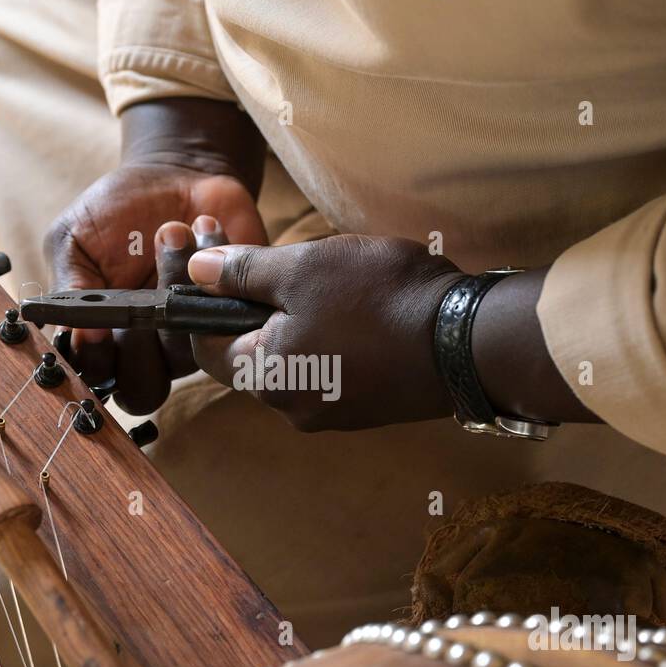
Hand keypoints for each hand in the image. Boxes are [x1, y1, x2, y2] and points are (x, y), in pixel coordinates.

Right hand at [43, 99, 266, 410]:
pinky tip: (203, 225)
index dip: (96, 364)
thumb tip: (77, 335)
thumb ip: (70, 284)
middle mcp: (152, 347)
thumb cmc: (116, 212)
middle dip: (141, 339)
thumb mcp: (75, 238)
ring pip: (189, 349)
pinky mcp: (238, 310)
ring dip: (177, 283)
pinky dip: (213, 262)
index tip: (97, 327)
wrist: (176, 176)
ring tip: (172, 231)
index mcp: (108, 337)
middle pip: (145, 388)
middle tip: (138, 284)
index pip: (98, 380)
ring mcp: (197, 334)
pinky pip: (231, 313)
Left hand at [183, 235, 463, 430]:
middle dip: (256, 303)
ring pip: (295, 357)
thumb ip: (243, 272)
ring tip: (327, 275)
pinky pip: (332, 366)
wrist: (470, 340)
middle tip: (278, 256)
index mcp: (266, 379)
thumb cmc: (380, 299)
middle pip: (253, 351)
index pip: (207, 345)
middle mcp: (293, 408)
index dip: (203, 298)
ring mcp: (335, 412)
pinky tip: (357, 304)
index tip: (214, 254)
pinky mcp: (370, 407)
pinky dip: (330, 336)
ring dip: (297, 317)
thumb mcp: (303, 268)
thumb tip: (196, 271)